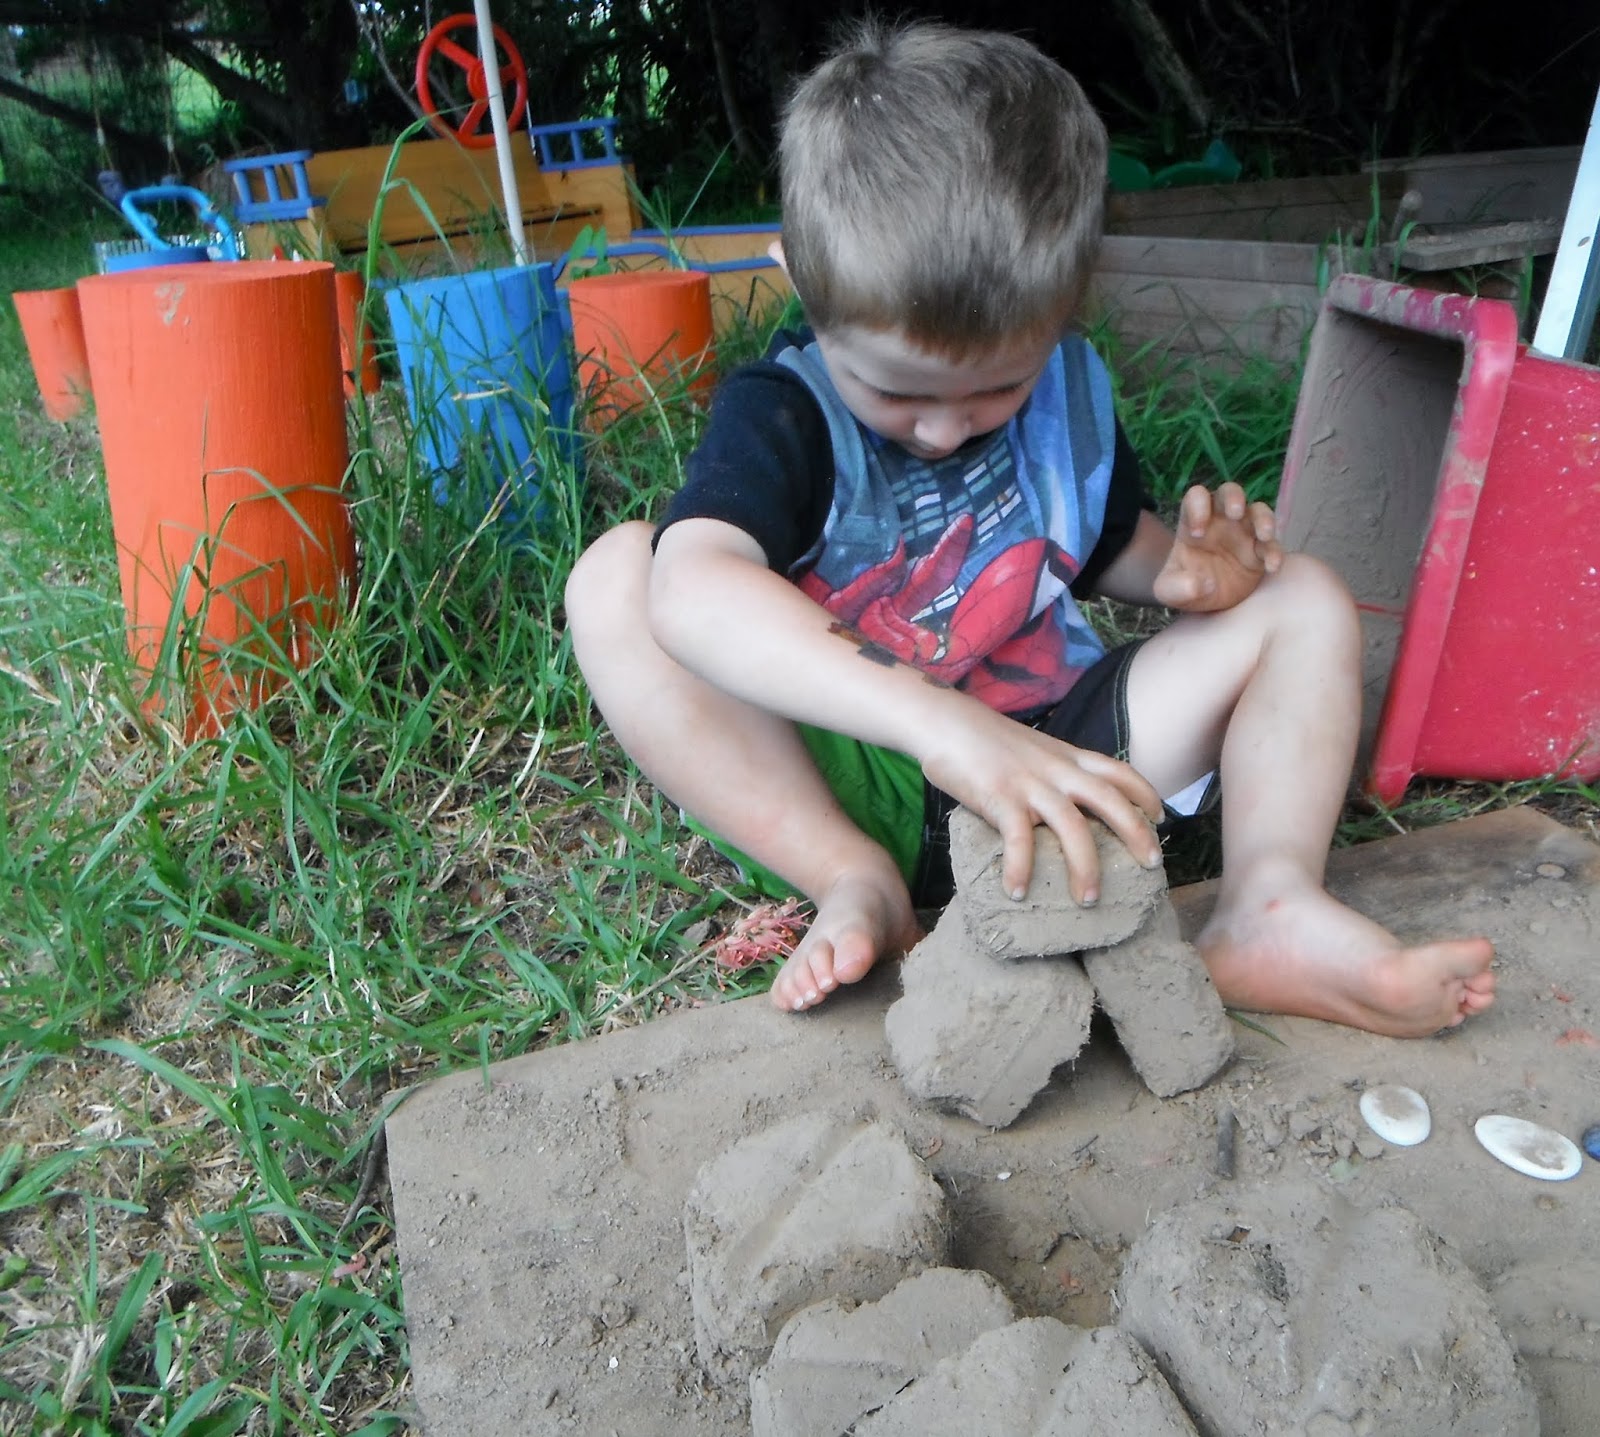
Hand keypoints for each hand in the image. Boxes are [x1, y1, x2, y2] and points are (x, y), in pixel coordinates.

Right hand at [918, 701, 1164, 904]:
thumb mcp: (1033, 750)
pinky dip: (1020, 868)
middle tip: (1151, 866)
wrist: (946, 721)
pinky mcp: (999, 797)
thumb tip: (1067, 806)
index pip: (1119, 771)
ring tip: (1088, 900)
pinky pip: (1017, 839)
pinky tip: (1017, 892)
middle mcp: (1057, 770)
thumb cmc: (985, 740)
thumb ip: (1054, 772)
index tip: (1160, 818)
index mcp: (1067, 756)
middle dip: (1136, 834)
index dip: (1144, 794)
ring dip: (1084, 867)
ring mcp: (1030, 784)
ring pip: (1072, 827)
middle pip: (1110, 801)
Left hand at [1153, 482, 1281, 612]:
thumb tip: (1197, 585)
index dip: (1197, 507)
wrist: (1205, 602)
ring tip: (1264, 535)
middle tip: (1235, 513)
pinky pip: (1272, 545)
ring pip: (1259, 511)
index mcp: (1194, 521)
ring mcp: (1243, 533)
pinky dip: (1275, 552)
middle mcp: (1221, 520)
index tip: (1197, 534)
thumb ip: (1176, 587)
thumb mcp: (1169, 591)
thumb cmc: (1184, 585)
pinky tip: (1271, 566)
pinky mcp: (1261, 552)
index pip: (1196, 498)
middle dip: (1234, 497)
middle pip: (1230, 492)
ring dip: (1264, 519)